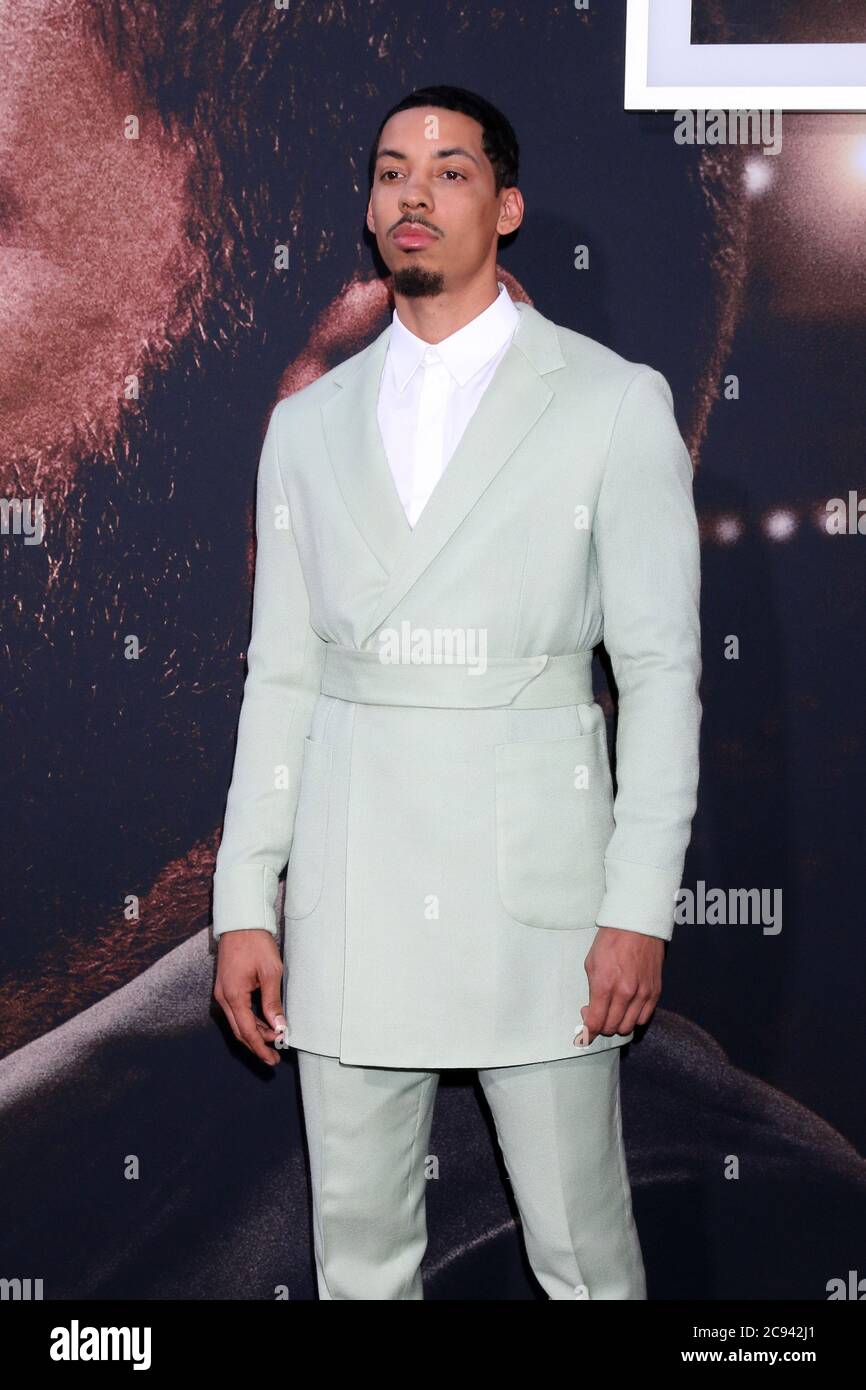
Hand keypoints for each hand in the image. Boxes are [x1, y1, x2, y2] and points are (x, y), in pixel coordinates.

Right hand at [214, 930, 286, 1065]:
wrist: (241, 923)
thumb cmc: (256, 944)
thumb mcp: (270, 973)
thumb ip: (273, 1002)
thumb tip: (278, 1027)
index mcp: (233, 996)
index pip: (247, 1031)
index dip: (260, 1047)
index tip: (273, 1058)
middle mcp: (223, 998)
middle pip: (240, 1031)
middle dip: (257, 1045)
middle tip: (274, 1057)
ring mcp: (223, 993)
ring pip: (238, 1022)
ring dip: (255, 1033)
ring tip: (273, 1041)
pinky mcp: (226, 987)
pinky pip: (237, 1011)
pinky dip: (250, 1020)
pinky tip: (264, 1024)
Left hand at [576, 926, 663, 1045]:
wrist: (636, 926)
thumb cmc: (611, 941)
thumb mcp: (591, 964)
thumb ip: (592, 991)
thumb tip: (592, 1011)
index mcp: (605, 985)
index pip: (596, 1023)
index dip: (588, 1033)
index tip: (584, 1034)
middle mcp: (625, 993)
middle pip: (612, 1028)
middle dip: (601, 1027)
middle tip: (596, 1015)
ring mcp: (643, 994)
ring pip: (628, 1027)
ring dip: (617, 1024)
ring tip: (612, 1011)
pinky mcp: (655, 992)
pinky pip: (644, 1018)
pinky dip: (633, 1019)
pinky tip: (626, 1008)